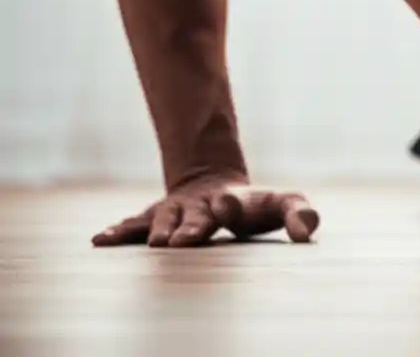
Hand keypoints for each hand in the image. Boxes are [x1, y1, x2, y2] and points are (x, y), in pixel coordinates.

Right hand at [91, 173, 319, 247]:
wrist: (216, 188)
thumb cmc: (256, 205)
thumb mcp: (284, 204)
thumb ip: (301, 214)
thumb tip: (306, 232)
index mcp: (233, 203)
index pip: (232, 205)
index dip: (230, 206)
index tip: (225, 203)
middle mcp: (200, 206)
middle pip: (194, 216)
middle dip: (190, 226)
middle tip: (180, 242)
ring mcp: (176, 212)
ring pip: (163, 219)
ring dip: (156, 231)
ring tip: (154, 244)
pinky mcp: (156, 221)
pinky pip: (136, 225)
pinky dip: (119, 231)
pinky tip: (101, 240)